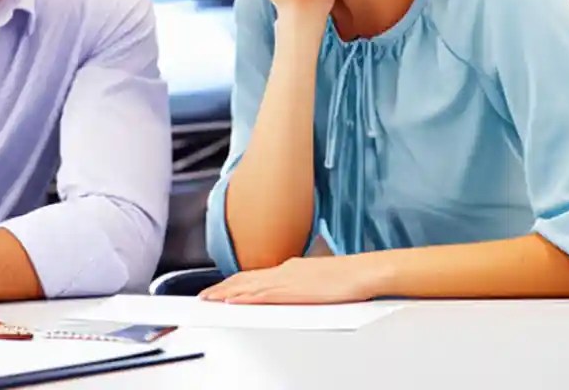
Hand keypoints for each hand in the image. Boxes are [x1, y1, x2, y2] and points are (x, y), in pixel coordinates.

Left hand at [199, 255, 384, 304]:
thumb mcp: (318, 277)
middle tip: (204, 296)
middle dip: (222, 288)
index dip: (233, 282)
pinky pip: (262, 295)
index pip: (253, 275)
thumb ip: (301, 282)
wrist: (363, 271)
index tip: (219, 289)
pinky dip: (244, 298)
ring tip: (209, 300)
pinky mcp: (293, 291)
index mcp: (289, 267)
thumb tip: (294, 288)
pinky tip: (232, 302)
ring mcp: (287, 280)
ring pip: (248, 287)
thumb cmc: (348, 276)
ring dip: (226, 294)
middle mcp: (283, 271)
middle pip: (244, 279)